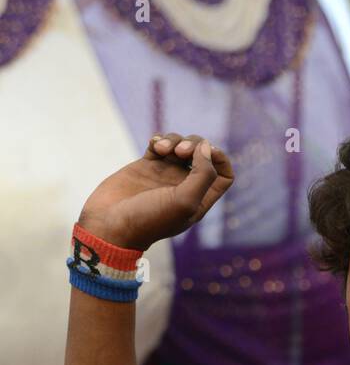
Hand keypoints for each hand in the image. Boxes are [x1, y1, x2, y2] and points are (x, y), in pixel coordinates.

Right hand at [77, 132, 234, 251]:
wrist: (110, 225)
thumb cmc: (149, 219)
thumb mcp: (185, 202)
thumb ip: (203, 175)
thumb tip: (207, 147)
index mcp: (199, 200)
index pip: (224, 175)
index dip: (221, 159)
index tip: (209, 152)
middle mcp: (184, 187)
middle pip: (203, 155)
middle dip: (194, 144)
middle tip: (181, 151)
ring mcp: (164, 176)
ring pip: (180, 146)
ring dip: (174, 139)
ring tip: (162, 149)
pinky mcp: (145, 167)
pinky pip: (159, 144)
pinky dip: (160, 139)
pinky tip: (154, 146)